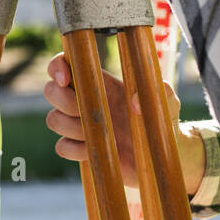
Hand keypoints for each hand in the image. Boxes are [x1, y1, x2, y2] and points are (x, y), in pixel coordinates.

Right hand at [43, 52, 204, 194]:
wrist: (164, 155)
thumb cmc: (164, 121)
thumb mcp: (169, 101)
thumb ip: (161, 91)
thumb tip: (135, 101)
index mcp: (101, 83)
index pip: (66, 64)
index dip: (57, 67)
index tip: (65, 79)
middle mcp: (86, 101)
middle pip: (50, 91)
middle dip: (63, 100)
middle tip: (85, 110)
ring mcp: (81, 126)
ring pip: (53, 119)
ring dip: (70, 126)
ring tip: (97, 132)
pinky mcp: (82, 150)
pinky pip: (61, 147)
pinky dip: (74, 149)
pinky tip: (94, 149)